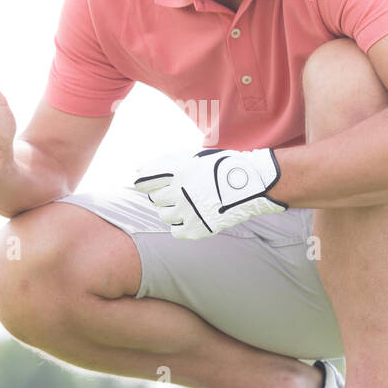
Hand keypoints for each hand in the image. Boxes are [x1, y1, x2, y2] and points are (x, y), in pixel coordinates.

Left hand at [132, 147, 285, 239]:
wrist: (250, 185)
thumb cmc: (219, 168)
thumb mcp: (193, 157)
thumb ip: (165, 163)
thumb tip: (138, 171)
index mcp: (179, 170)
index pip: (144, 181)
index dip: (146, 182)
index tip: (152, 184)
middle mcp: (180, 191)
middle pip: (154, 199)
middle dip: (162, 195)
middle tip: (178, 192)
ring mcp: (188, 211)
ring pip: (163, 215)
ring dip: (170, 210)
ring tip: (186, 204)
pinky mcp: (196, 228)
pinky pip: (175, 231)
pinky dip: (180, 225)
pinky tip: (191, 216)